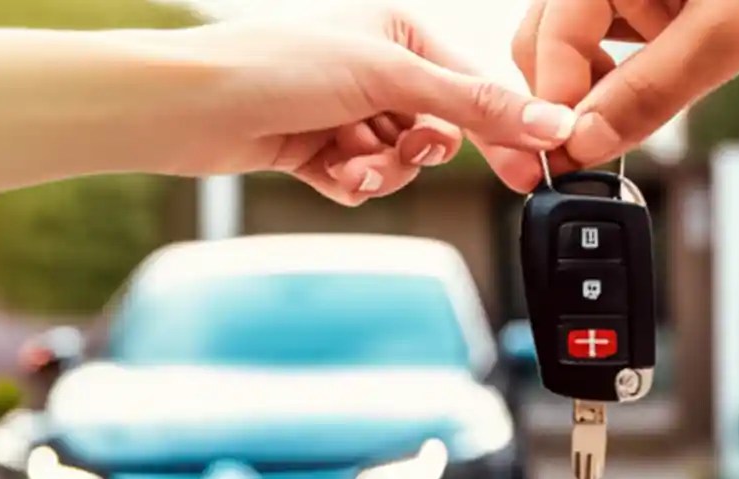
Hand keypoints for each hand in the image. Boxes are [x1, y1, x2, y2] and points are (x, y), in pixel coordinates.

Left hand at [169, 3, 574, 202]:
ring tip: (351, 160)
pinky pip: (366, 182)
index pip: (474, 89)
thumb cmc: (276, 66)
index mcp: (400, 35)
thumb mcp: (392, 77)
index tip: (531, 169)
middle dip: (420, 151)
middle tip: (412, 154)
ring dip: (381, 171)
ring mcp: (348, 114)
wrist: (191, 108)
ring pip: (402, 165)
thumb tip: (547, 120)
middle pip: (439, 133)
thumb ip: (475, 105)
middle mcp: (376, 71)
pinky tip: (327, 169)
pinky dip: (353, 182)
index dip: (503, 130)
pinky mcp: (322, 151)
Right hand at [512, 0, 738, 169]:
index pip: (547, 39)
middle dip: (574, 99)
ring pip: (584, 50)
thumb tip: (585, 143)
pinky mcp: (662, 1)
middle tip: (609, 143)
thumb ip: (651, 90)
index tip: (572, 160)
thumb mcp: (730, 34)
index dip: (557, 105)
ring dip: (606, 92)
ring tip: (655, 106)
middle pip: (550, 45)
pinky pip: (624, 46)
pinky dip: (635, 78)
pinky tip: (673, 84)